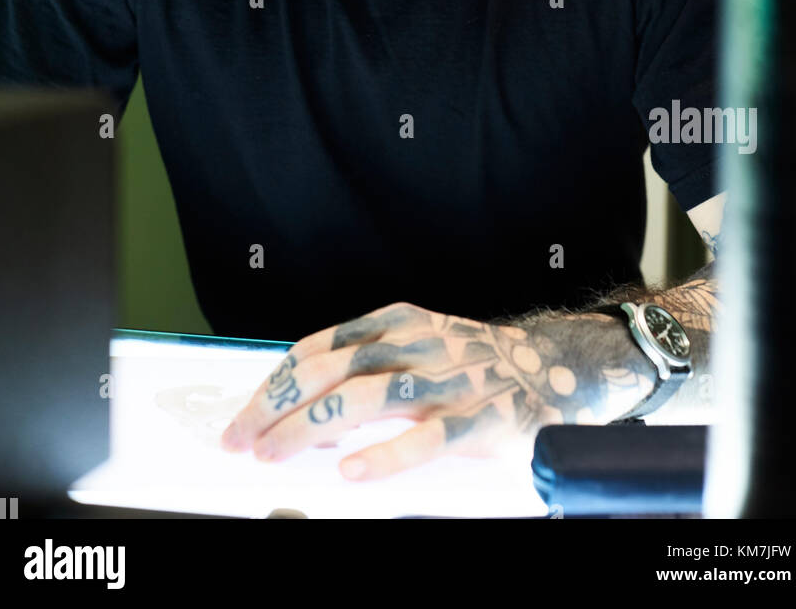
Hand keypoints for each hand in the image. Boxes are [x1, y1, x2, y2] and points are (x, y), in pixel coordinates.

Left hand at [220, 300, 649, 480]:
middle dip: (279, 406)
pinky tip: (351, 473)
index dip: (275, 383)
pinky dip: (385, 456)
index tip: (243, 417)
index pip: (318, 348)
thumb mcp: (414, 343)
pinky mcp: (480, 420)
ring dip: (313, 427)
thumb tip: (298, 408)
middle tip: (243, 440)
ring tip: (276, 453)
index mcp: (397, 322)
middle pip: (332, 369)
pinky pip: (427, 439)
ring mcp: (449, 381)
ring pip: (368, 397)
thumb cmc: (469, 362)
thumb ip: (364, 365)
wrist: (553, 364)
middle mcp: (418, 345)